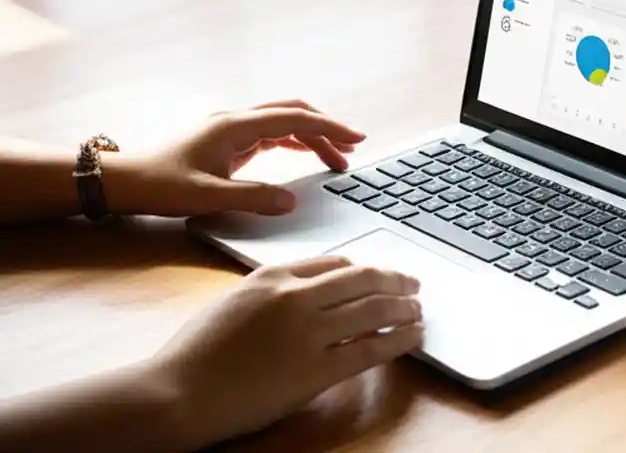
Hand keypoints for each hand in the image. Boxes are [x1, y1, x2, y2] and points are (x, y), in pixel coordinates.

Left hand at [106, 100, 365, 216]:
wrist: (121, 181)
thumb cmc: (159, 186)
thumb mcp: (208, 197)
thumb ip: (253, 198)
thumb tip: (291, 201)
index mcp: (236, 126)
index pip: (295, 120)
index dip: (330, 128)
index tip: (357, 138)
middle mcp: (235, 120)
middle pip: (293, 113)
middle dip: (327, 128)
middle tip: (353, 147)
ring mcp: (230, 128)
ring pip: (283, 123)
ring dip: (311, 136)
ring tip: (336, 158)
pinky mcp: (225, 141)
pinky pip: (269, 134)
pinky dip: (293, 141)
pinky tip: (304, 155)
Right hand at [151, 256, 423, 448]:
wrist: (177, 392)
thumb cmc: (195, 353)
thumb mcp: (234, 302)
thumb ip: (273, 293)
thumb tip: (309, 296)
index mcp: (272, 275)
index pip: (335, 263)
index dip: (365, 269)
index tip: (379, 275)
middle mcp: (295, 296)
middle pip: (363, 278)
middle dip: (395, 280)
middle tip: (414, 285)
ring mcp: (308, 332)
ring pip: (374, 309)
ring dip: (404, 308)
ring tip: (418, 310)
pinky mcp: (316, 369)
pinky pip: (371, 349)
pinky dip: (399, 340)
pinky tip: (412, 337)